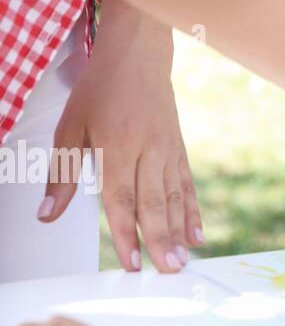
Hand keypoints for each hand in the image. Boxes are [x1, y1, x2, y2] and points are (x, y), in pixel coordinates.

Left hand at [41, 0, 199, 272]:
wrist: (139, 55)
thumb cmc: (101, 90)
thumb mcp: (70, 127)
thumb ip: (62, 175)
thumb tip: (48, 215)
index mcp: (117, 145)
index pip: (121, 198)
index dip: (126, 234)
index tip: (132, 264)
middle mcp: (148, 150)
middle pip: (155, 203)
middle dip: (161, 239)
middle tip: (169, 269)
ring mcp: (168, 149)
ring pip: (175, 197)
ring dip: (180, 231)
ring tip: (184, 259)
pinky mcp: (179, 148)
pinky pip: (187, 184)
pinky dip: (192, 210)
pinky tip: (196, 233)